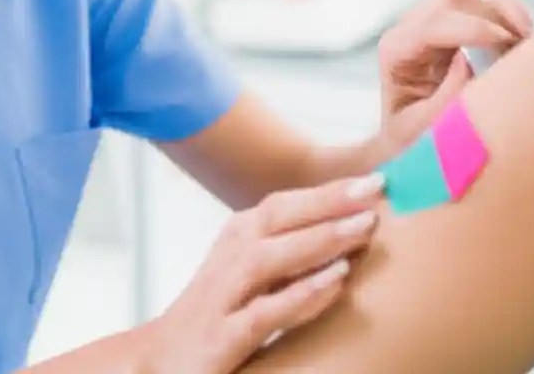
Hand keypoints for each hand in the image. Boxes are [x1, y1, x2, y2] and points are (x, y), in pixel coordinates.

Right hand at [141, 174, 386, 373]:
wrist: (158, 363)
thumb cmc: (219, 314)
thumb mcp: (251, 275)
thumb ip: (292, 251)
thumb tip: (350, 227)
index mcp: (238, 239)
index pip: (283, 205)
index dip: (327, 190)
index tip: (375, 178)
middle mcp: (228, 259)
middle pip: (275, 218)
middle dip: (326, 201)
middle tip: (375, 188)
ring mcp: (221, 298)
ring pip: (268, 258)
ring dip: (317, 240)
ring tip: (363, 228)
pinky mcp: (220, 339)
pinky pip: (263, 313)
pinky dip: (299, 296)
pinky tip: (335, 284)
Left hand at [376, 0, 532, 154]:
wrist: (414, 146)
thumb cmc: (414, 142)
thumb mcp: (424, 130)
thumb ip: (443, 99)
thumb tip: (465, 62)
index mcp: (396, 51)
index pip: (431, 24)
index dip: (471, 28)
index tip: (504, 42)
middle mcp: (411, 30)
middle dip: (490, 18)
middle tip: (519, 47)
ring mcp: (435, 25)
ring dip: (505, 17)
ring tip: (525, 45)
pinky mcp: (459, 27)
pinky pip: (488, 7)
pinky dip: (511, 18)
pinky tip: (523, 42)